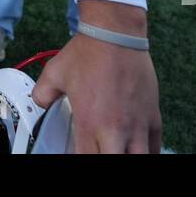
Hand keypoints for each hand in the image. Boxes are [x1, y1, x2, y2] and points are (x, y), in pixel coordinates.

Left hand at [31, 8, 161, 152]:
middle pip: (114, 163)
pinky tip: (137, 149)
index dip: (80, 159)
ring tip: (120, 151)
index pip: (86, 159)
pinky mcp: (153, 114)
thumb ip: (43, 93)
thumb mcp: (54, 73)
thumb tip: (40, 102)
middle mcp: (116, 128)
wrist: (115, 33)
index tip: (79, 152)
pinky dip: (147, 152)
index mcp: (90, 122)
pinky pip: (155, 146)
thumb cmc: (88, 52)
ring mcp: (138, 123)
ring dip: (128, 157)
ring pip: (139, 159)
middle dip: (106, 159)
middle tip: (100, 150)